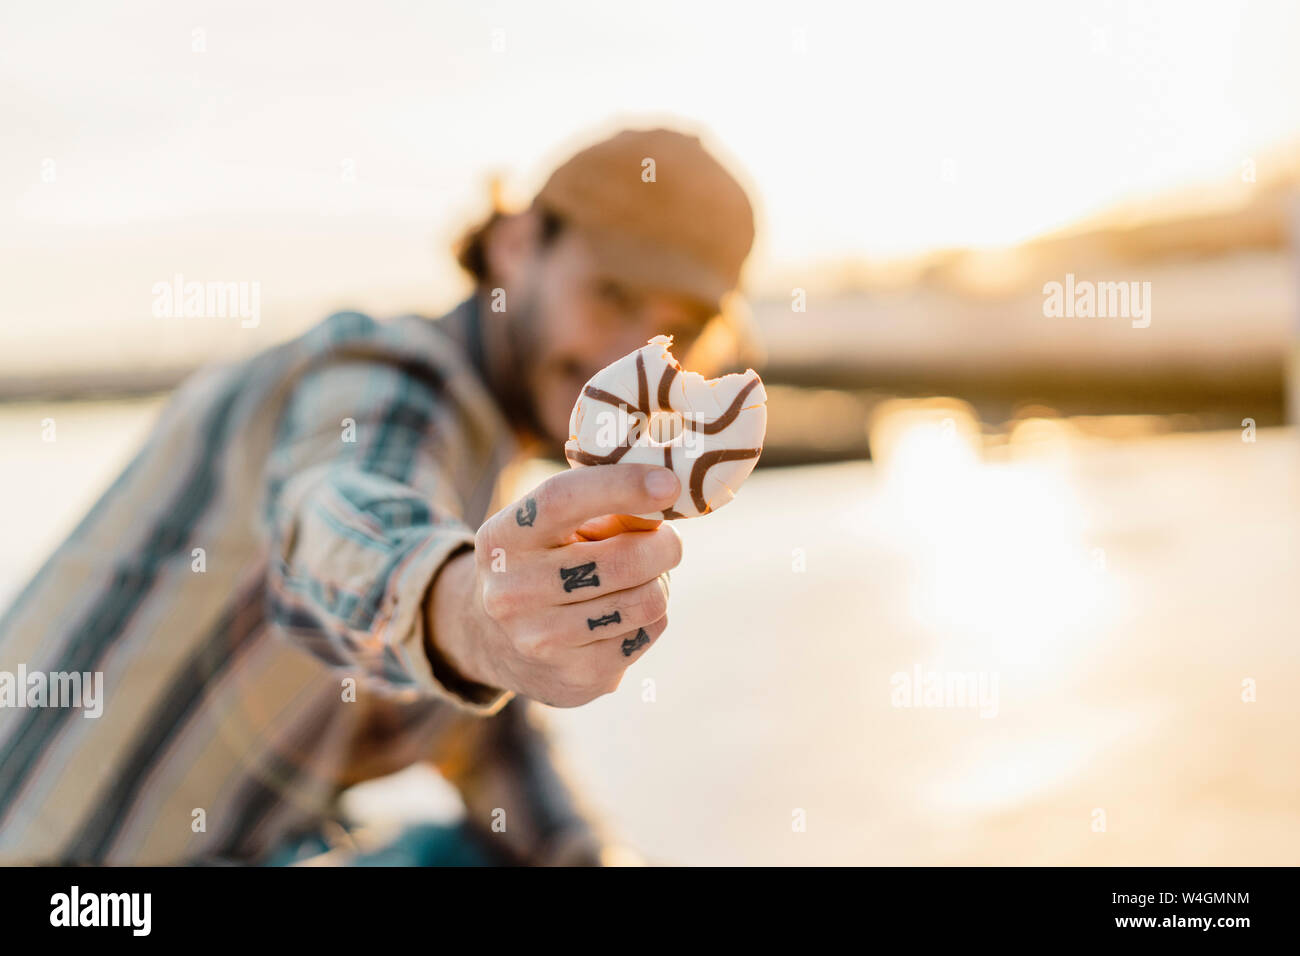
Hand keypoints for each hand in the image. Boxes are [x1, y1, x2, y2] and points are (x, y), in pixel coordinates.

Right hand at [427, 464, 682, 706]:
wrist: (493, 641)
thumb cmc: (541, 561)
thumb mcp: (545, 526)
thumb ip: (596, 504)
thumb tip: (664, 493)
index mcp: (504, 539)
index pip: (562, 500)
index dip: (621, 486)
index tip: (668, 483)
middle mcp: (514, 592)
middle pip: (624, 561)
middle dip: (664, 545)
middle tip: (667, 540)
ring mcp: (543, 641)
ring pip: (646, 601)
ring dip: (659, 582)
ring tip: (641, 578)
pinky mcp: (576, 677)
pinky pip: (648, 632)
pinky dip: (650, 616)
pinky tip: (626, 611)